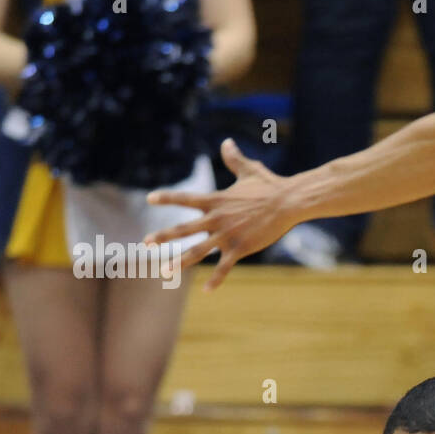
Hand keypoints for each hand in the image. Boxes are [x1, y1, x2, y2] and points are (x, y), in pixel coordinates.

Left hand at [144, 138, 297, 290]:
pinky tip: (206, 290)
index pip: (186, 198)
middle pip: (184, 229)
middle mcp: (217, 218)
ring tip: (164, 270)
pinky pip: (225, 266)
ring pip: (198, 250)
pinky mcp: (241, 248)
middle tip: (146, 243)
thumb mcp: (249, 170)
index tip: (150, 199)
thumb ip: (234, 159)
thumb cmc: (270, 185)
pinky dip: (216, 279)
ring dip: (180, 261)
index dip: (167, 198)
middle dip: (163, 236)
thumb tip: (227, 143)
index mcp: (216, 200)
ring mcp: (227, 235)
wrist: (288, 202)